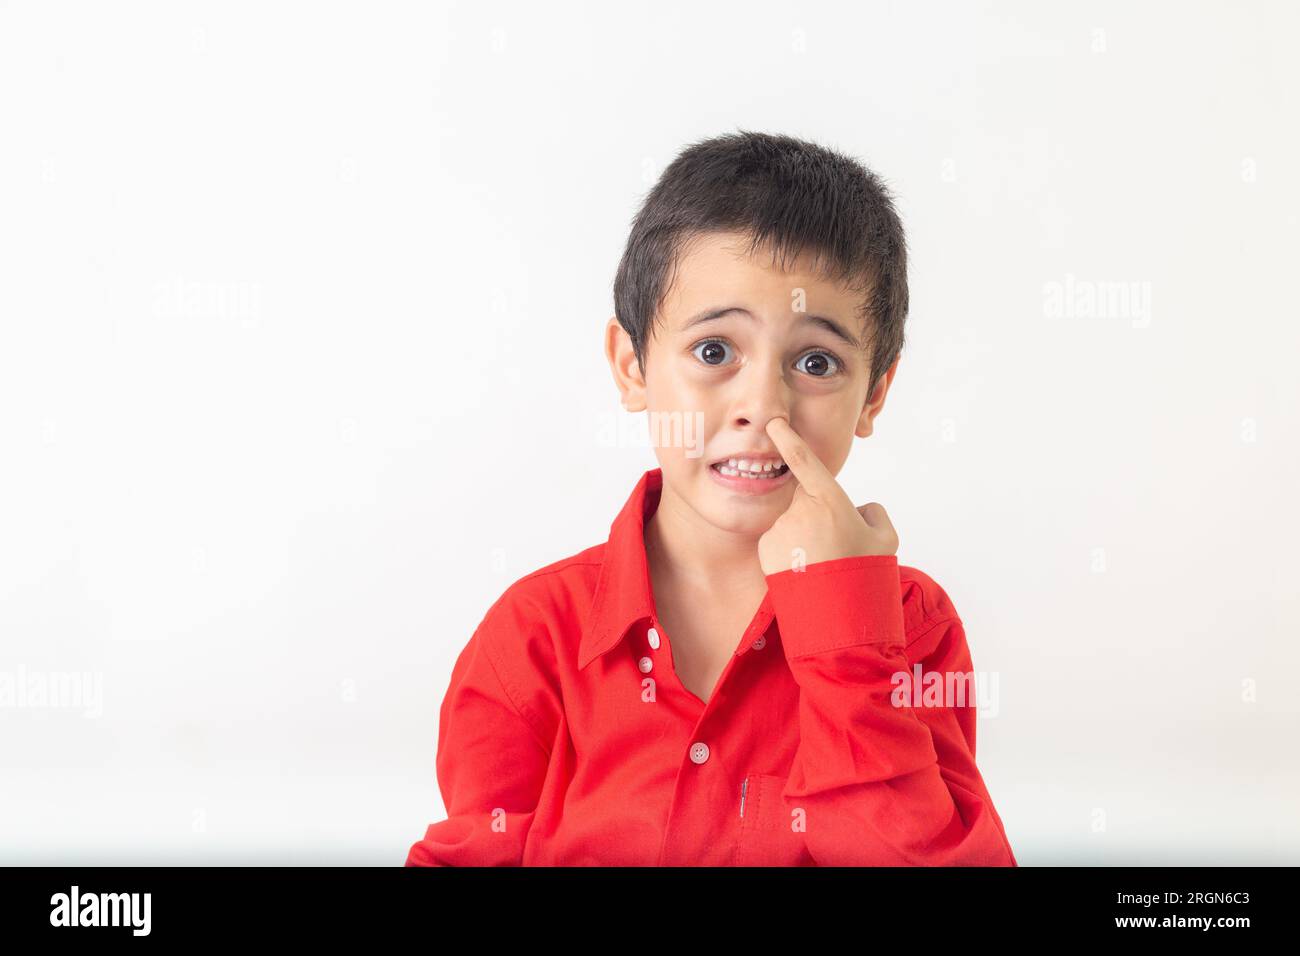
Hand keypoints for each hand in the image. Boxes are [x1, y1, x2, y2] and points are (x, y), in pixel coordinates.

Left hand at [757, 417, 898, 575]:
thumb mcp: (885, 539)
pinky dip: (790, 551)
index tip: (775, 423)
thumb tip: (858, 509)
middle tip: (834, 545)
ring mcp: (780, 529)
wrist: (839, 616)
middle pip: (805, 500)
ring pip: (792, 522)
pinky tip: (805, 570)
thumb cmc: (864, 574)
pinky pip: (780, 540)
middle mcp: (800, 510)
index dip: (788, 437)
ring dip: (803, 536)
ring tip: (821, 563)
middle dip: (817, 515)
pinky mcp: (766, 547)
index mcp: (829, 500)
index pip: (803, 459)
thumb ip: (873, 513)